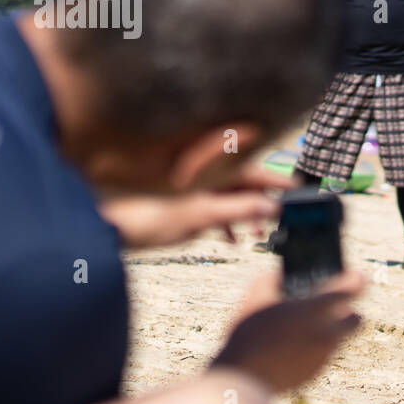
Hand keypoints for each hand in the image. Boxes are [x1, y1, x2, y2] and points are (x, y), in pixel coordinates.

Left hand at [99, 164, 293, 247]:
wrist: (108, 228)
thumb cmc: (148, 216)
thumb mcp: (202, 216)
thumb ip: (239, 210)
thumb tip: (271, 207)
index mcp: (207, 167)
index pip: (251, 169)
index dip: (275, 180)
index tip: (296, 189)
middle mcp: (199, 170)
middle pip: (241, 181)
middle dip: (261, 201)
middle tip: (279, 218)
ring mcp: (188, 183)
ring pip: (227, 194)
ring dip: (243, 212)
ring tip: (255, 234)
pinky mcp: (179, 197)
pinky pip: (211, 202)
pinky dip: (223, 217)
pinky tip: (228, 237)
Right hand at [211, 269, 364, 394]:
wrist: (243, 377)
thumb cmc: (248, 332)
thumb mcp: (257, 297)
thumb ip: (275, 281)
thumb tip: (282, 277)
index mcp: (315, 310)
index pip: (354, 288)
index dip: (356, 279)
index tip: (353, 277)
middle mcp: (327, 333)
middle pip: (357, 319)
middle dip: (348, 311)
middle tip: (328, 308)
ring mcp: (323, 356)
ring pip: (338, 339)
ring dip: (327, 331)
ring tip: (298, 328)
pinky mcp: (315, 374)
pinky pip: (321, 356)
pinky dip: (311, 350)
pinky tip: (289, 348)